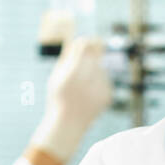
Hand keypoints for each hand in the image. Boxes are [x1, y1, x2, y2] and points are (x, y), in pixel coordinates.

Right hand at [30, 34, 112, 162]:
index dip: (86, 42)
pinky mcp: (108, 95)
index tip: (86, 42)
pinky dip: (99, 83)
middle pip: (96, 55)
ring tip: (84, 81)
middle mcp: (88, 80)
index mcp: (73, 73)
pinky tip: (90, 92)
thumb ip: (67, 57)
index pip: (85, 47)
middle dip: (94, 51)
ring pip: (102, 68)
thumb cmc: (59, 98)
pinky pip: (106, 80)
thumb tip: (77, 41)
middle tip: (92, 47)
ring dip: (96, 69)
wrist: (70, 123)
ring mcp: (100, 88)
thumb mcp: (57, 76)